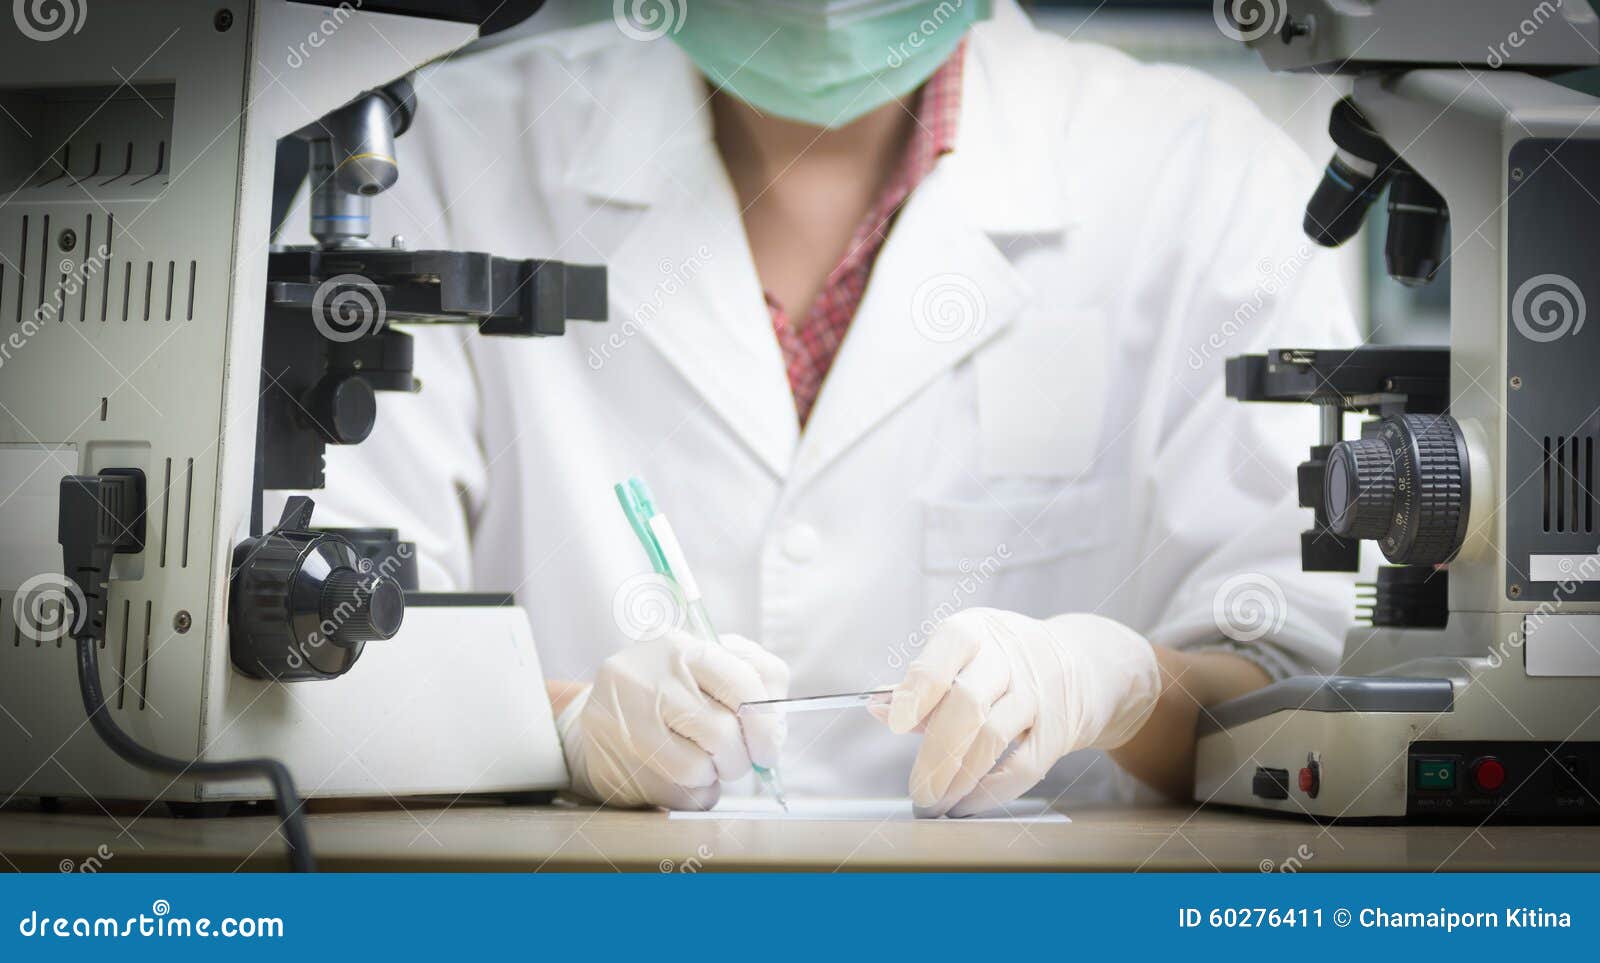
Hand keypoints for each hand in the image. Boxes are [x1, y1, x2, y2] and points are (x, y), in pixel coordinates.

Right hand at [558, 630, 788, 809]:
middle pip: (725, 728)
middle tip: (737, 762)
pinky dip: (695, 785)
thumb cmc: (671, 697)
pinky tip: (682, 772)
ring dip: (717, 772)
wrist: (602, 723)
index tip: (769, 750)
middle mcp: (654, 669)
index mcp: (684, 645)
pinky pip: (683, 779)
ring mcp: (632, 707)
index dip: (767, 723)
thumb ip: (754, 686)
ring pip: (705, 759)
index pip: (745, 680)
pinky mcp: (621, 746)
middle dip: (741, 756)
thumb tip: (776, 732)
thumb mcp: (710, 672)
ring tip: (706, 763)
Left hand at [885, 608, 1160, 816]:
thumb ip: (923, 683)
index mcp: (976, 631)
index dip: (916, 692)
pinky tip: (966, 804)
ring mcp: (1040, 691)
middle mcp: (1010, 656)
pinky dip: (990, 790)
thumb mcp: (967, 654)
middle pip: (966, 704)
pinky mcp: (1060, 728)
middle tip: (917, 789)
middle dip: (935, 754)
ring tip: (935, 802)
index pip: (943, 657)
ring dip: (958, 778)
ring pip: (993, 737)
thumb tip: (877, 709)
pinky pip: (1024, 765)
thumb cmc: (1007, 661)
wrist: (1088, 664)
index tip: (893, 725)